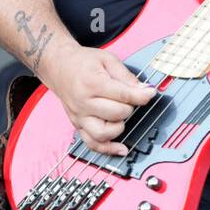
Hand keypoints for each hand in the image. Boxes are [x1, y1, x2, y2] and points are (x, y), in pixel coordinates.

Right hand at [40, 45, 156, 155]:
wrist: (59, 66)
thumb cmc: (83, 62)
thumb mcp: (107, 60)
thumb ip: (126, 76)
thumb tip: (144, 90)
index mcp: (92, 83)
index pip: (123, 95)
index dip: (141, 95)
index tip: (150, 93)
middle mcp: (84, 102)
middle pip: (116, 114)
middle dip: (129, 107)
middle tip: (130, 100)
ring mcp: (79, 116)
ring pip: (103, 134)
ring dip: (119, 127)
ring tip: (121, 116)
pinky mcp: (77, 125)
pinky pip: (92, 143)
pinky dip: (107, 149)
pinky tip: (121, 149)